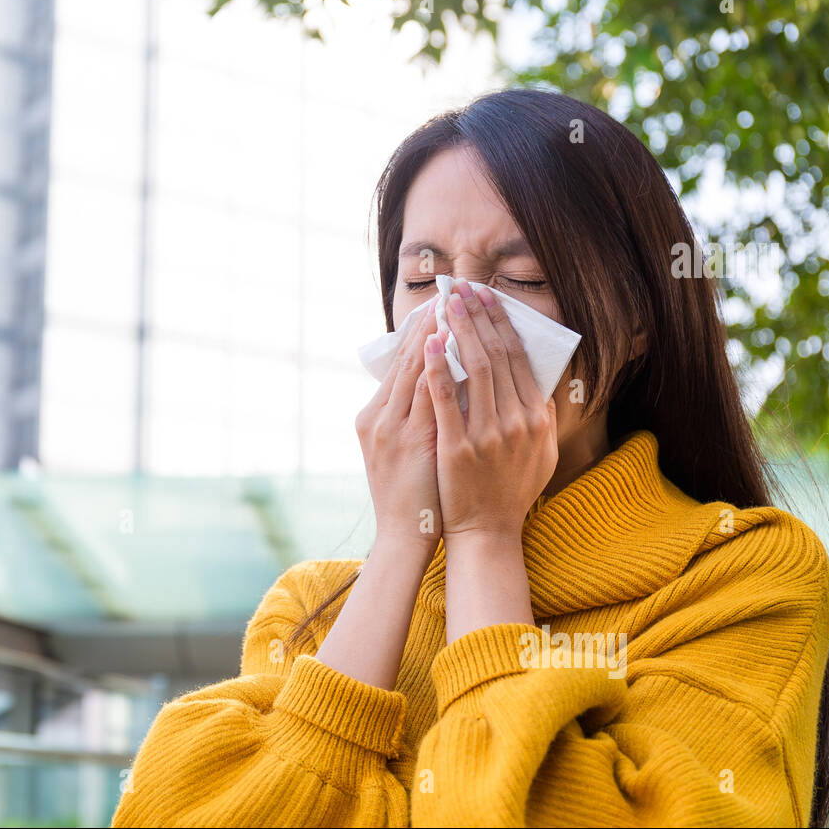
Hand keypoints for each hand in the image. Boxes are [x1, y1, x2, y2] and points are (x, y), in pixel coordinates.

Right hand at [355, 300, 443, 548]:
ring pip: (414, 369)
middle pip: (407, 357)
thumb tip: (436, 384)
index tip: (441, 303)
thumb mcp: (402, 450)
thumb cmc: (412, 495)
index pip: (401, 362)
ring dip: (435, 334)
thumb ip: (413, 417)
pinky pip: (427, 396)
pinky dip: (438, 368)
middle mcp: (379, 417)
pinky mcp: (410, 442)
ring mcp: (392, 428)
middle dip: (430, 322)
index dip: (421, 330)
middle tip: (451, 291)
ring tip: (453, 306)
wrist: (404, 537)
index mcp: (375, 416)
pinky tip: (451, 347)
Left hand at [423, 280, 557, 543]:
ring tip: (446, 304)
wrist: (487, 532)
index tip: (486, 297)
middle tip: (462, 287)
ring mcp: (486, 435)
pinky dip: (437, 370)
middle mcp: (516, 422)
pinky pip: (445, 401)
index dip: (501, 323)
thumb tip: (535, 380)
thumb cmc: (511, 490)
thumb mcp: (540, 451)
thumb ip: (539, 415)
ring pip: (473, 370)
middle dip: (478, 317)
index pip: (517, 358)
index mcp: (535, 417)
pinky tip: (428, 345)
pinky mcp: (457, 448)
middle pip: (496, 356)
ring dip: (459, 331)